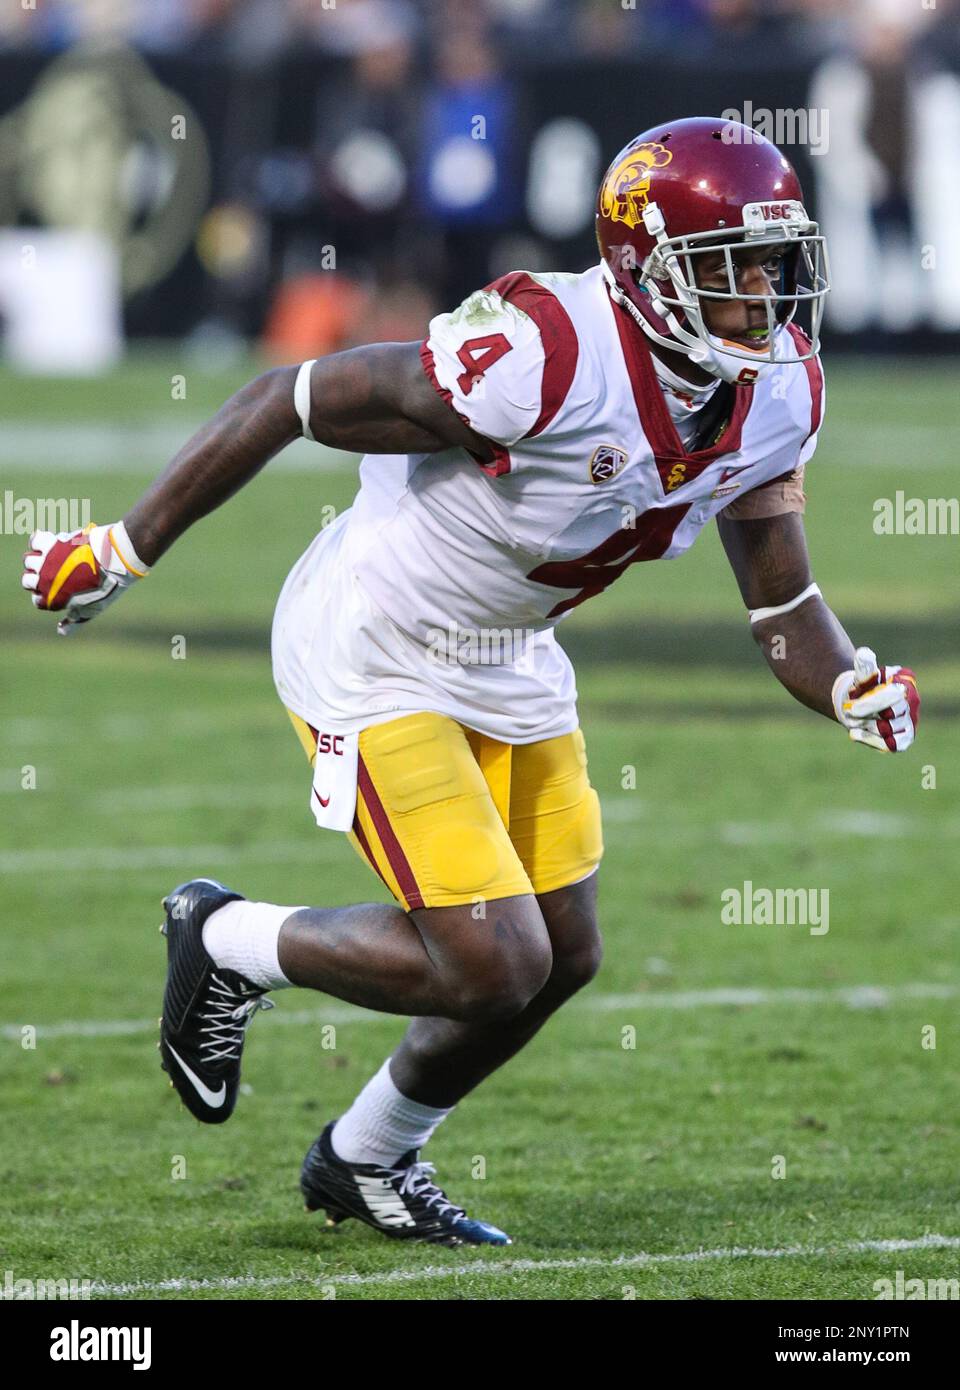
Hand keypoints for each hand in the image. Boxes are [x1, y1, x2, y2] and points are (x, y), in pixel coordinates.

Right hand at [21, 522, 148, 635]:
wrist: (114, 562)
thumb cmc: (104, 587)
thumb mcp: (91, 610)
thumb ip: (74, 621)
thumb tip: (60, 632)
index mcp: (53, 599)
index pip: (37, 600)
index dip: (44, 596)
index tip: (56, 590)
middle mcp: (45, 581)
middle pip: (27, 581)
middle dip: (36, 579)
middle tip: (53, 573)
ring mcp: (47, 562)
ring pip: (28, 562)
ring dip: (37, 560)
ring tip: (53, 558)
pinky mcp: (53, 544)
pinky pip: (35, 540)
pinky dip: (37, 541)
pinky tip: (48, 543)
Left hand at [832, 646, 919, 752]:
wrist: (860, 704)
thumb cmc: (864, 688)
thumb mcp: (862, 676)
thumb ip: (864, 668)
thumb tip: (864, 653)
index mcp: (906, 682)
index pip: (893, 696)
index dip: (871, 704)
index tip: (852, 707)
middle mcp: (913, 702)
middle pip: (893, 713)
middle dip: (868, 714)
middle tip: (851, 712)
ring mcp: (910, 721)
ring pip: (889, 729)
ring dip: (868, 726)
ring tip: (855, 721)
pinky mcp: (904, 739)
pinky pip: (892, 745)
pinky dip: (872, 741)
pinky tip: (853, 734)